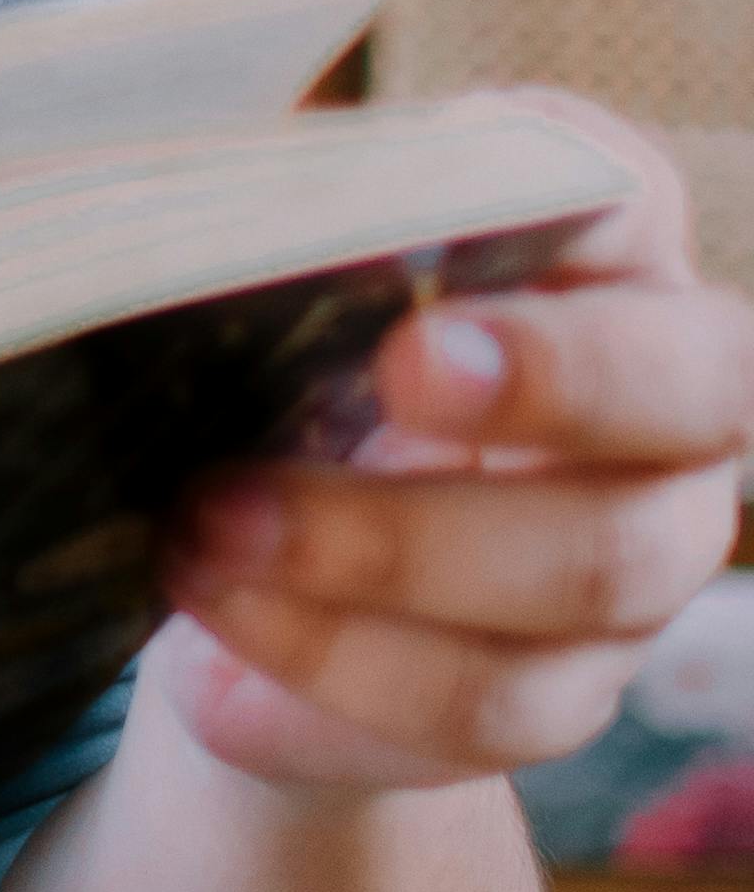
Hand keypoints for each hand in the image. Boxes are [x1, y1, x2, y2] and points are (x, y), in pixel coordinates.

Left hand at [156, 103, 752, 796]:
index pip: (622, 198)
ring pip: (584, 566)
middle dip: (548, 383)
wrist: (251, 538)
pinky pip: (486, 702)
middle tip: (397, 375)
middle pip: (684, 394)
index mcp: (596, 243)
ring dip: (384, 551)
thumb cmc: (275, 342)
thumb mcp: (270, 272)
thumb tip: (210, 188)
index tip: (435, 270)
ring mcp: (640, 558)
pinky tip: (216, 641)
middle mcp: (666, 400)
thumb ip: (275, 215)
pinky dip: (338, 670)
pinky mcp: (561, 690)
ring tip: (207, 529)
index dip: (549, 207)